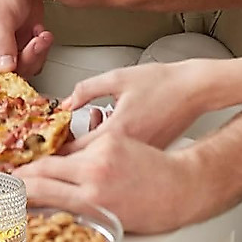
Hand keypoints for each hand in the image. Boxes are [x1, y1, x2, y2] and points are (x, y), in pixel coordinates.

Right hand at [0, 0, 53, 75]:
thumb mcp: (1, 19)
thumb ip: (3, 44)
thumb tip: (6, 68)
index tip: (15, 66)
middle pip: (2, 77)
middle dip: (24, 60)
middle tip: (35, 43)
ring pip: (20, 74)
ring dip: (35, 54)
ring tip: (39, 36)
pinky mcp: (16, 57)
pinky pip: (32, 67)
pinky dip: (40, 52)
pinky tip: (39, 36)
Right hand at [15, 131, 205, 232]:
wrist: (184, 187)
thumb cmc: (155, 211)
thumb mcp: (111, 221)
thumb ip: (79, 211)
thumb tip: (53, 206)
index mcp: (93, 200)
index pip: (41, 190)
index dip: (20, 189)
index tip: (9, 191)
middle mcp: (94, 174)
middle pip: (44, 167)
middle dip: (26, 172)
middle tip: (13, 176)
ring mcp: (102, 153)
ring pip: (63, 154)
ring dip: (47, 161)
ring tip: (35, 167)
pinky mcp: (112, 139)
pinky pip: (83, 146)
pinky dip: (73, 154)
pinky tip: (67, 159)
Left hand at [66, 60, 211, 148]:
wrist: (196, 91)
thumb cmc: (163, 83)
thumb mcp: (117, 78)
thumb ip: (86, 90)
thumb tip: (66, 103)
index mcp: (117, 132)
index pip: (75, 152)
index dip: (57, 150)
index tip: (46, 147)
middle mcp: (128, 151)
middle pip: (86, 162)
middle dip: (70, 151)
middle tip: (59, 139)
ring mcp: (139, 157)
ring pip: (103, 162)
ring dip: (90, 149)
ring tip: (92, 119)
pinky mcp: (147, 156)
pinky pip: (119, 159)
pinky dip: (109, 148)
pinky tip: (110, 123)